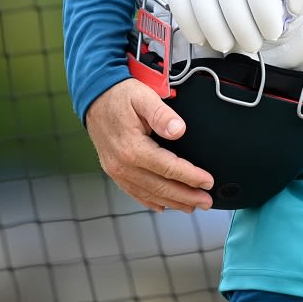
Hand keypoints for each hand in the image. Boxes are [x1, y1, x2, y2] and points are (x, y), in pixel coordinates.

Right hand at [85, 77, 214, 212]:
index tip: (208, 183)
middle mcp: (122, 164)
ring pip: (148, 194)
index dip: (191, 177)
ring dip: (172, 202)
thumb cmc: (121, 95)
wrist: (94, 96)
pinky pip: (133, 191)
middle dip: (186, 197)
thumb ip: (162, 114)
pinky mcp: (113, 170)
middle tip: (206, 202)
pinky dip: (149, 201)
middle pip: (160, 187)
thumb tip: (179, 130)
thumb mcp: (144, 97)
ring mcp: (116, 170)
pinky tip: (162, 206)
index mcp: (133, 148)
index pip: (168, 168)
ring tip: (191, 206)